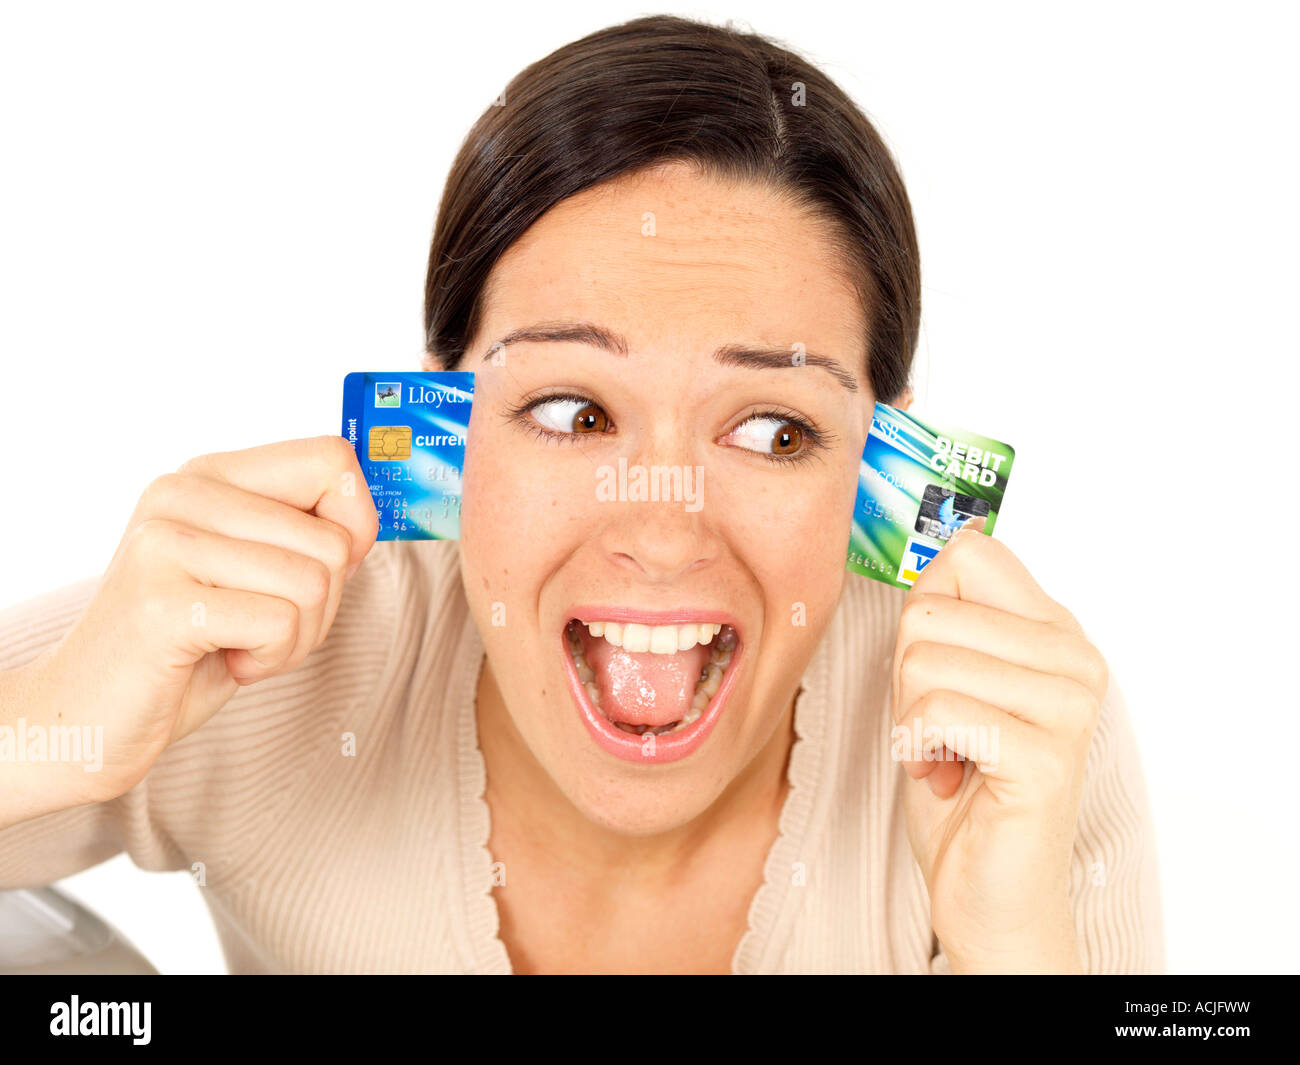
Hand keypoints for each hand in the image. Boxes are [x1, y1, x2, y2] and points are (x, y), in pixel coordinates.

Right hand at [4, 436, 378, 822]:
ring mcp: (166, 542)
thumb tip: (367, 517)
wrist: (88, 716)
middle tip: (259, 627)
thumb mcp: (254, 574)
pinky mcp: (162, 601)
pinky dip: (270, 660)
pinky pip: (281, 623)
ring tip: (236, 644)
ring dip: (295, 639)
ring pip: (314, 583)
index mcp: (209, 475)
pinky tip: (222, 662)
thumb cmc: (188, 648)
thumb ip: (306, 536)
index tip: (316, 569)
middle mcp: (183, 492)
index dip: (354, 523)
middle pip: (335, 539)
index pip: (331, 458)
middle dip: (322, 606)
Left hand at [891, 516, 1108, 972]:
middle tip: (938, 727)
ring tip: (946, 754)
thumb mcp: (951, 683)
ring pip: (924, 658)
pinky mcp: (1046, 755)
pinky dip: (917, 749)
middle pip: (929, 609)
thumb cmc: (966, 791)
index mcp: (1055, 631)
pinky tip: (947, 777)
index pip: (971, 552)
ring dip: (911, 718)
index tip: (938, 663)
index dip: (926, 606)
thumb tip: (941, 547)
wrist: (993, 896)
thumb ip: (951, 618)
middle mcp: (1075, 657)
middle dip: (907, 675)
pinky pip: (935, 709)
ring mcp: (1069, 705)